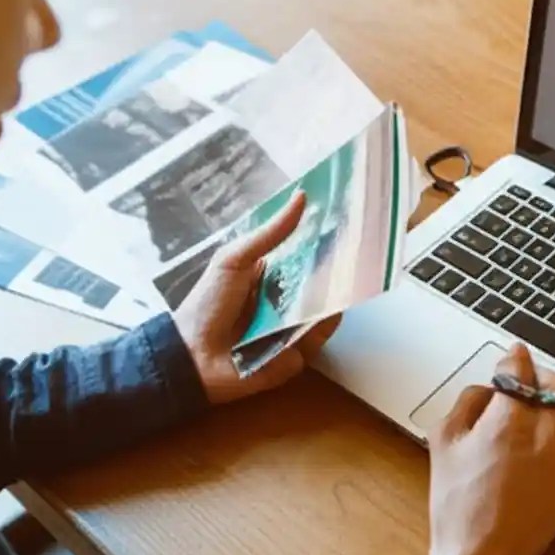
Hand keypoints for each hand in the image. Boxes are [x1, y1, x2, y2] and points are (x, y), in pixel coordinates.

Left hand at [173, 190, 340, 404]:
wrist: (193, 357)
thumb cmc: (209, 303)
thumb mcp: (235, 259)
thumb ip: (270, 233)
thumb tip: (302, 197)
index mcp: (271, 275)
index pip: (306, 255)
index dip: (325, 240)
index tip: (348, 220)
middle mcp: (286, 300)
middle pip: (321, 281)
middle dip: (339, 267)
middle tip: (361, 248)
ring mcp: (293, 329)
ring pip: (324, 309)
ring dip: (334, 294)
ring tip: (352, 274)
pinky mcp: (297, 355)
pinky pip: (316, 338)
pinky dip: (322, 325)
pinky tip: (331, 308)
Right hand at [426, 343, 554, 554]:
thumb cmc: (458, 505)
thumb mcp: (444, 443)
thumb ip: (469, 401)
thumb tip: (490, 385)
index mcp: (509, 422)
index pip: (521, 368)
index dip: (513, 359)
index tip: (512, 358)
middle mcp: (547, 433)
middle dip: (538, 374)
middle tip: (525, 382)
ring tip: (547, 402)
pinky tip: (548, 441)